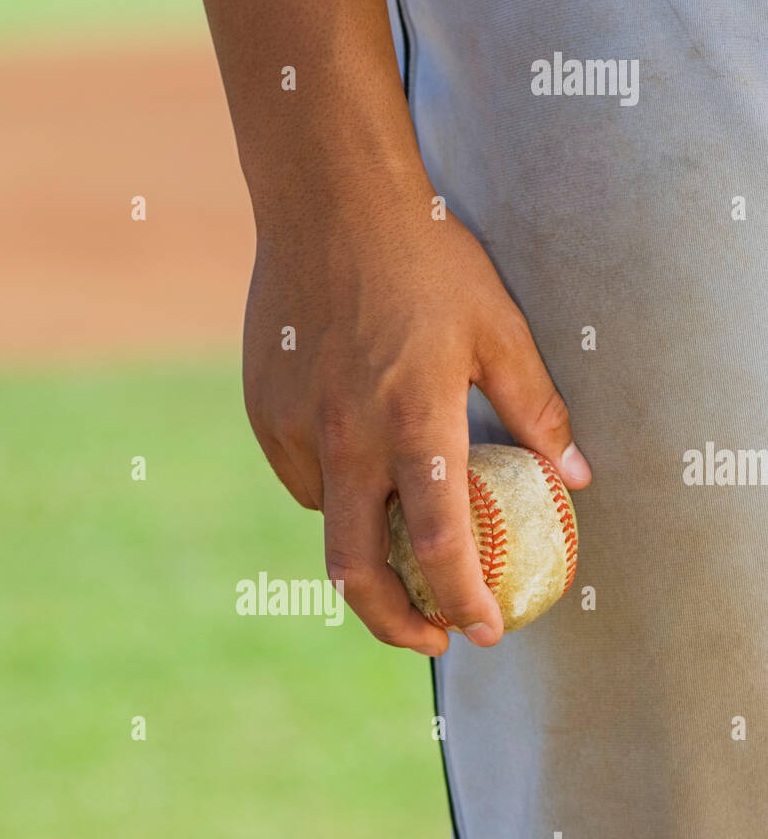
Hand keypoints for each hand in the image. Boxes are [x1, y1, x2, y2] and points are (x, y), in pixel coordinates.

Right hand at [242, 179, 590, 653]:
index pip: (440, 542)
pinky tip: (359, 450)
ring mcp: (295, 428)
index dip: (463, 600)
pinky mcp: (262, 413)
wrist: (327, 199)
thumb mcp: (499, 327)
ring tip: (404, 519)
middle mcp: (346, 437)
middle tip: (431, 638)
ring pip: (330, 521)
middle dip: (394, 625)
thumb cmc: (425, 258)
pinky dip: (336, 487)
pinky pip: (302, 477)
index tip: (485, 631)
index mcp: (413, 419)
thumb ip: (536, 407)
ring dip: (370, 541)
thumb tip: (575, 476)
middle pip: (356, 572)